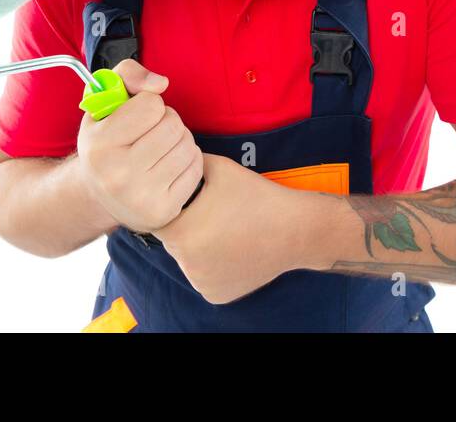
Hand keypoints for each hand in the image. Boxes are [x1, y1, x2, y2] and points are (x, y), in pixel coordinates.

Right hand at [75, 59, 202, 233]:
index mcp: (99, 145)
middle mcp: (117, 175)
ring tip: (160, 147)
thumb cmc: (106, 140)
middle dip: (167, 121)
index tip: (137, 116)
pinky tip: (168, 165)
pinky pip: (196, 168)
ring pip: (187, 146)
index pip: (151, 105)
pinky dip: (188, 161)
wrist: (99, 195)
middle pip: (173, 125)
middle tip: (152, 131)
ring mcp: (141, 197)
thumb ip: (128, 75)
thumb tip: (160, 83)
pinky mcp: (163, 211)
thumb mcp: (103, 101)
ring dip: (180, 140)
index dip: (149, 104)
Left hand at [151, 153, 315, 304]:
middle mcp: (185, 263)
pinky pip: (204, 276)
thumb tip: (170, 159)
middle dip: (187, 227)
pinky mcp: (215, 295)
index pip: (160, 217)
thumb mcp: (218, 167)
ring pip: (188, 259)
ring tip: (225, 231)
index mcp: (180, 232)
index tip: (193, 202)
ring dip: (198, 247)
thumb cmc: (255, 196)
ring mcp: (200, 282)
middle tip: (214, 215)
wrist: (295, 229)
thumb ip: (187, 164)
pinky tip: (232, 249)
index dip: (174, 207)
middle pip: (174, 240)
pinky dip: (212, 265)